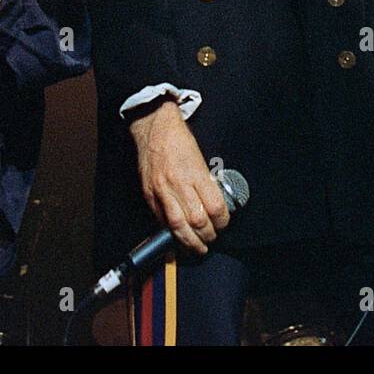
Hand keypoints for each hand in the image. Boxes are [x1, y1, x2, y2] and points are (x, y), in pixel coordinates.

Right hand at [128, 100, 229, 253]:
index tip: (224, 223)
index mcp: (195, 173)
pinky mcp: (150, 193)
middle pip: (197, 221)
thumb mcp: (200, 157)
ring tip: (197, 247)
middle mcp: (178, 184)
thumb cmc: (179, 139)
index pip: (214, 207)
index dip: (222, 220)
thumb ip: (205, 181)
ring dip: (190, 241)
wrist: (154, 127)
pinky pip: (161, 219)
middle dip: (207, 235)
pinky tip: (178, 237)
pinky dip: (171, 231)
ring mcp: (162, 190)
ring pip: (178, 225)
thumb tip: (214, 204)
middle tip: (212, 238)